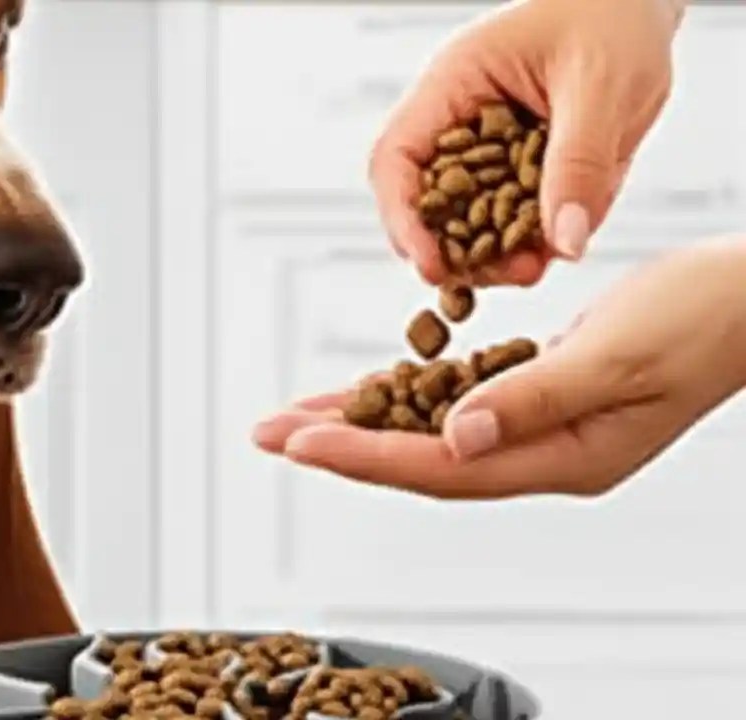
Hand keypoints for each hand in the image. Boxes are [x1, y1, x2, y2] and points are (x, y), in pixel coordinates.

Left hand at [253, 237, 745, 498]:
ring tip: (295, 417)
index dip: (363, 455)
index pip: (440, 468)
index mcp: (565, 458)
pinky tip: (369, 389)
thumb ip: (533, 400)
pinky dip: (408, 394)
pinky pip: (457, 402)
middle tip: (265, 434)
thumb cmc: (704, 320)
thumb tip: (454, 439)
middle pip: (419, 459)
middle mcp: (545, 454)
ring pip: (431, 431)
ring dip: (363, 421)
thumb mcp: (617, 357)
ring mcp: (544, 428)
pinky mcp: (542, 393)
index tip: (297, 443)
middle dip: (339, 445)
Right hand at [372, 0, 682, 286]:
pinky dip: (532, 239)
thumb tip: (564, 244)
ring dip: (496, 253)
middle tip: (504, 275)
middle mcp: (459, 122)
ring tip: (534, 267)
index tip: (432, 266)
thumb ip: (580, 164)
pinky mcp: (522, 170)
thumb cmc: (613, 17)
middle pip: (427, 203)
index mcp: (453, 86)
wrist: (643, 4)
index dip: (404, 219)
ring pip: (470, 220)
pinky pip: (516, 218)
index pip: (397, 159)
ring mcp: (489, 149)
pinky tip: (557, 246)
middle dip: (456, 249)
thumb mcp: (601, 86)